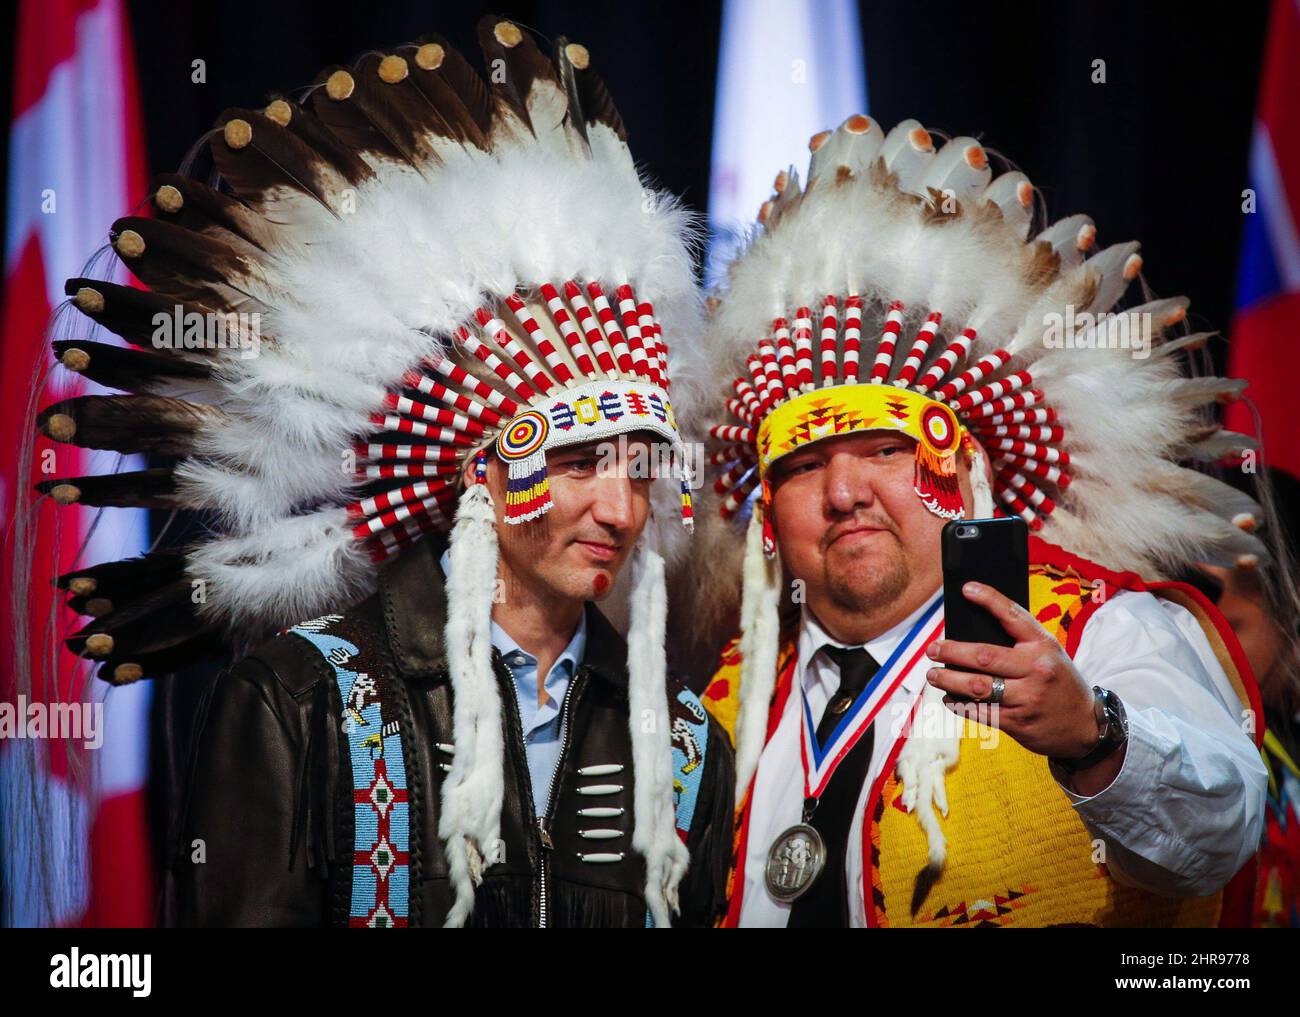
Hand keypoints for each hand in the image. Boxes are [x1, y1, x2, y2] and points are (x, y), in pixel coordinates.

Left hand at [925, 581, 1099, 759]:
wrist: (1085, 725)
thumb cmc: (1059, 682)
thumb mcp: (1050, 654)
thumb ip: (1020, 642)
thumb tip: (972, 632)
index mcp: (1043, 645)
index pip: (1013, 615)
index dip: (988, 599)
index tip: (965, 589)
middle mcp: (1036, 669)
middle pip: (984, 656)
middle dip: (952, 651)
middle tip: (932, 649)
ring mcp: (1027, 697)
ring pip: (977, 686)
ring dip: (948, 679)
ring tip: (933, 674)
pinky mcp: (1018, 722)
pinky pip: (980, 711)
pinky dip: (959, 704)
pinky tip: (949, 698)